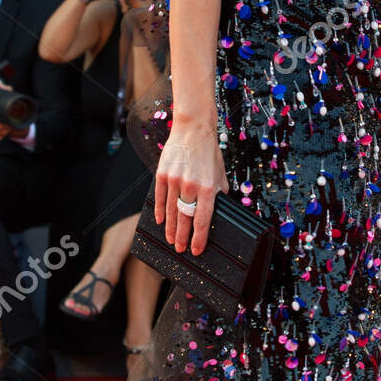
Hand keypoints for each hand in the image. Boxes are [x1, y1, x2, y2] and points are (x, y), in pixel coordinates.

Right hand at [154, 119, 228, 255]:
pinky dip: (160, 212)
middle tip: (181, 249)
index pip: (202, 219)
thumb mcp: (220, 174)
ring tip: (171, 240)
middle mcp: (190, 185)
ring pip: (171, 211)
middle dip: (183, 237)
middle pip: (185, 219)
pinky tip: (161, 222)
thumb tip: (219, 211)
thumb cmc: (209, 152)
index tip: (197, 250)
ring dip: (171, 229)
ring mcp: (174, 180)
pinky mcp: (162, 174)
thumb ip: (219, 194)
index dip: (199, 238)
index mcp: (208, 188)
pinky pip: (160, 198)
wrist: (193, 130)